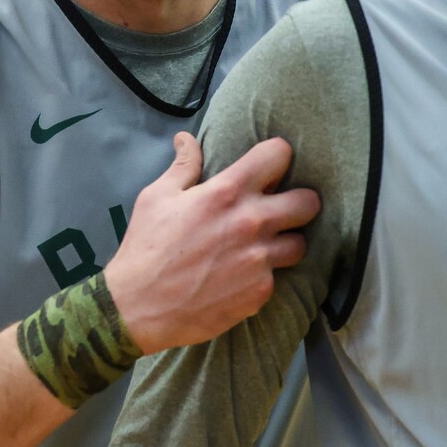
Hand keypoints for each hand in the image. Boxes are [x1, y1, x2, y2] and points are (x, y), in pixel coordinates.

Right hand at [104, 132, 320, 350]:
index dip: (277, 157)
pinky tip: (242, 276)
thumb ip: (183, 166)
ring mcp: (260, 259)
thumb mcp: (157, 198)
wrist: (138, 308)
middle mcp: (251, 222)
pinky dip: (263, 275)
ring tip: (265, 246)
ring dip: (286, 242)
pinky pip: (277, 277)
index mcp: (226, 192)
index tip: (269, 167)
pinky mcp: (260, 291)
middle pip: (308, 202)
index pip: (278, 155)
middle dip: (298, 202)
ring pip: (300, 243)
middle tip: (282, 209)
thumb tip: (187, 138)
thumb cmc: (146, 248)